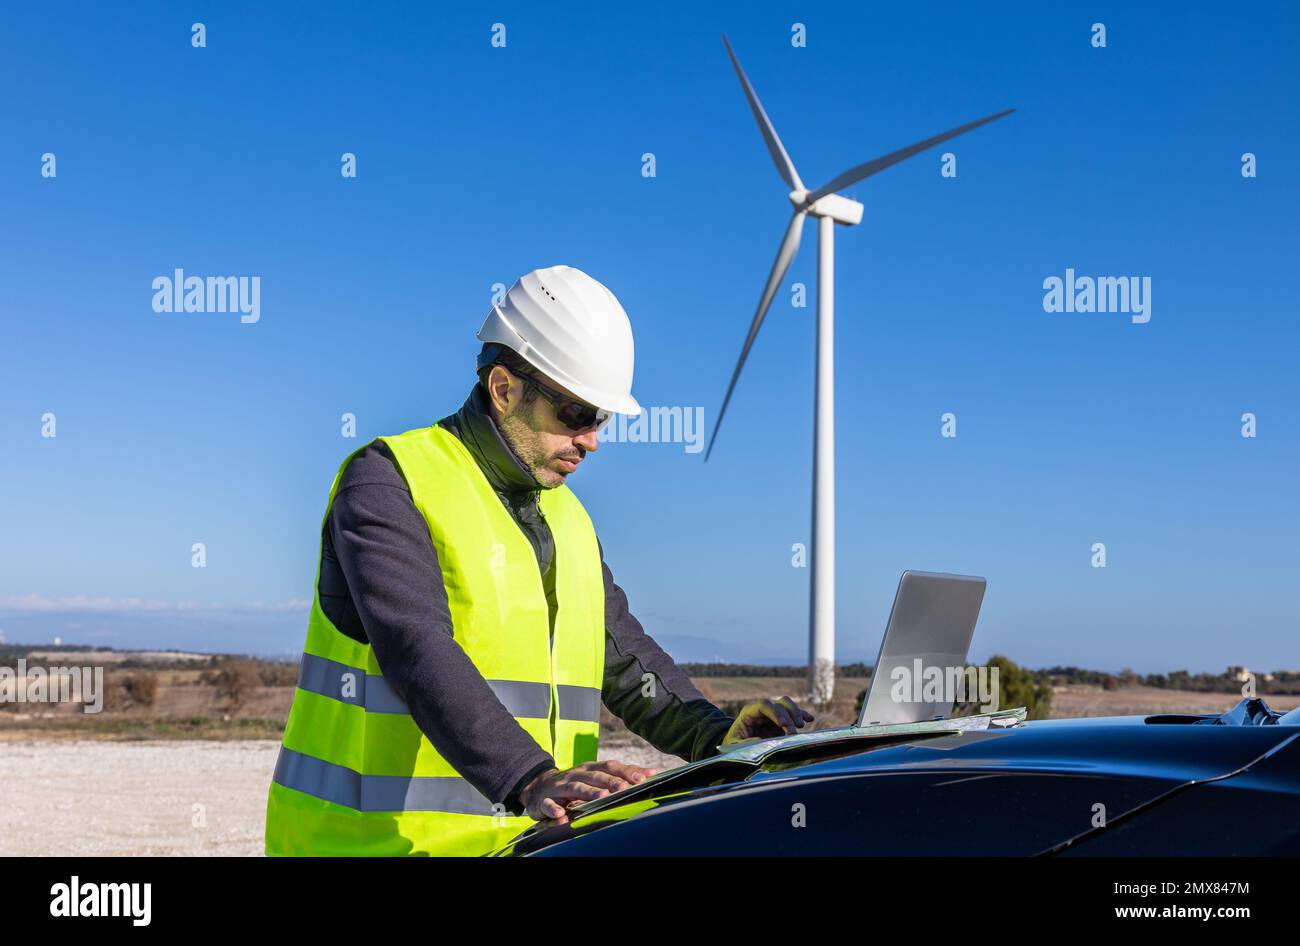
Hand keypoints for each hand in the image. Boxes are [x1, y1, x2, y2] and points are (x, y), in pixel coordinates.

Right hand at [518, 760, 657, 824]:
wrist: (537, 787)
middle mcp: (577, 774)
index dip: (627, 770)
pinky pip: (550, 804)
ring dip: (589, 792)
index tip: (645, 776)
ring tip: (601, 797)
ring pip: (576, 788)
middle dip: (611, 781)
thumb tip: (649, 775)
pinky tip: (562, 814)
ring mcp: (561, 786)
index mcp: (590, 768)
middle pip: (596, 776)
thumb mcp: (593, 779)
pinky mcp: (545, 799)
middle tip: (625, 787)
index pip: (611, 766)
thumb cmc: (573, 783)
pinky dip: (555, 809)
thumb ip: (616, 778)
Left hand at [722, 696, 814, 743]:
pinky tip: (810, 719)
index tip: (783, 724)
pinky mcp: (782, 721)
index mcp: (750, 712)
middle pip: (779, 704)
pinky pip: (794, 713)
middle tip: (793, 733)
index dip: (775, 712)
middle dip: (788, 717)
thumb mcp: (735, 746)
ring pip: (788, 705)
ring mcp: (774, 715)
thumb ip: (745, 743)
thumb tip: (760, 740)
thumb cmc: (735, 744)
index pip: (764, 705)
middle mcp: (763, 711)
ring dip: (796, 713)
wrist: (738, 745)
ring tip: (801, 726)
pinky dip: (802, 715)